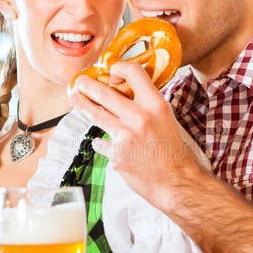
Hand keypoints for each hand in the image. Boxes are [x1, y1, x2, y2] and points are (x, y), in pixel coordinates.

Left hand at [69, 61, 206, 209]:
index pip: (134, 73)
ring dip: (82, 105)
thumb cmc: (175, 154)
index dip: (119, 68)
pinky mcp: (116, 154)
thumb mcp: (167, 121)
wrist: (177, 183)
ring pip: (96, 114)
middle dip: (88, 86)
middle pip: (105, 93)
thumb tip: (129, 96)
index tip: (112, 72)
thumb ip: (148, 107)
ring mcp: (125, 136)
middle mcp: (139, 117)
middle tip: (80, 83)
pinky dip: (103, 143)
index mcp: (155, 105)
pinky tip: (107, 144)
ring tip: (75, 99)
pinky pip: (101, 143)